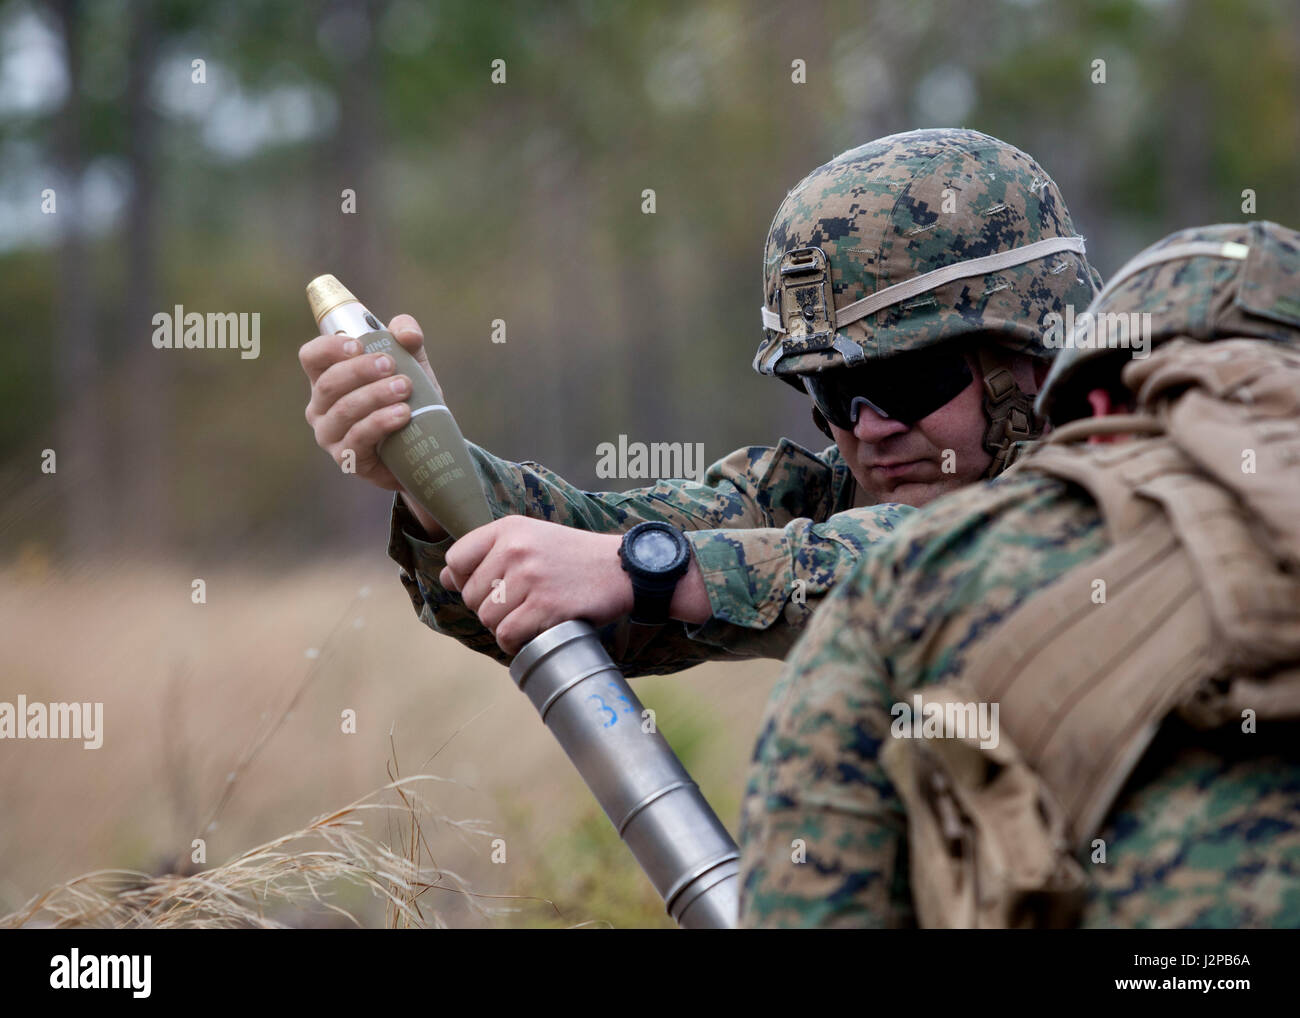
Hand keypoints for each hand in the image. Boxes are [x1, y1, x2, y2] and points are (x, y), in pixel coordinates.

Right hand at [299, 313, 446, 537]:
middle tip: (391, 365)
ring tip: (405, 388)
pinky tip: (403, 415)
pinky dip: (381, 423)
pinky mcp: (347, 458)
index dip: (330, 347)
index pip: (311, 356)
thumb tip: (407, 333)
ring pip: (344, 410)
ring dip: (376, 395)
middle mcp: (320, 407)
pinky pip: (358, 438)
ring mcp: (330, 435)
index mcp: (327, 378)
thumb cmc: (408, 400)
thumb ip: (408, 339)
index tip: (358, 344)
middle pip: (329, 383)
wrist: (425, 448)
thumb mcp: (412, 364)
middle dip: (361, 370)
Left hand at [440, 517, 633, 654]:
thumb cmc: (574, 557)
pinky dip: (515, 643)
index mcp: (509, 529)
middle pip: (471, 596)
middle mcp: (516, 549)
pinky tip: (533, 634)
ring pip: (488, 618)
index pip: (456, 559)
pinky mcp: (546, 606)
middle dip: (489, 608)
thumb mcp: (532, 538)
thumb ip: (489, 553)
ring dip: (503, 627)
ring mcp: (531, 578)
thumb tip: (445, 579)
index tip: (490, 586)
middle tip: (520, 605)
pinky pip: (508, 635)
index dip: (466, 580)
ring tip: (529, 618)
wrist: (623, 568)